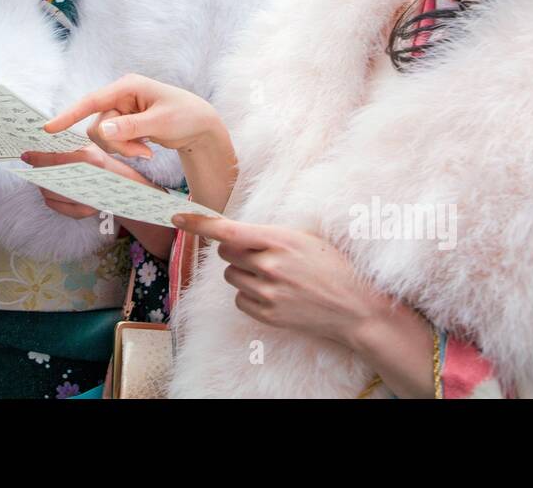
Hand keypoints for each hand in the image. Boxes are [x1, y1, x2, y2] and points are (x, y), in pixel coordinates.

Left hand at [20, 143, 158, 219]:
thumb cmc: (107, 161)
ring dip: (42, 185)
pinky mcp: (87, 211)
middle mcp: (89, 180)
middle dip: (39, 172)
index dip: (37, 157)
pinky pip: (60, 207)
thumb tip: (44, 140)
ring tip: (41, 177)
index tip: (25, 155)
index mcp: (91, 159)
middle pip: (51, 178)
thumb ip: (71, 145)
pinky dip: (50, 200)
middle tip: (33, 166)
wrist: (128, 185)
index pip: (56, 160)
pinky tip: (47, 192)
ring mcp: (88, 198)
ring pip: (53, 193)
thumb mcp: (93, 147)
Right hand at [43, 74, 224, 160]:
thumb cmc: (186, 116)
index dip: (69, 114)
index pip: (92, 100)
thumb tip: (101, 130)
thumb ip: (131, 127)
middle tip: (142, 155)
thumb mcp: (160, 123)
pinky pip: (112, 141)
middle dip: (116, 144)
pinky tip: (146, 151)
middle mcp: (121, 96)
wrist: (201, 126)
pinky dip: (127, 150)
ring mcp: (122, 110)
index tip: (49, 128)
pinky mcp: (124, 124)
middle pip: (97, 125)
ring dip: (123, 149)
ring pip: (104, 136)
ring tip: (147, 153)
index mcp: (128, 86)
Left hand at [172, 214, 387, 346]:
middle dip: (235, 250)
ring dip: (243, 272)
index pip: (228, 230)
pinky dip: (249, 294)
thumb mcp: (304, 238)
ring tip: (273, 275)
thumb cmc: (333, 266)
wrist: (355, 307)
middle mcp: (270, 266)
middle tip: (260, 253)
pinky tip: (273, 292)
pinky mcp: (268, 314)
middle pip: (226, 253)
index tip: (177, 218)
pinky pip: (240, 299)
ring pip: (231, 276)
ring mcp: (268, 292)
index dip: (199, 224)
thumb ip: (269, 235)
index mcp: (279, 240)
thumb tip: (233, 233)